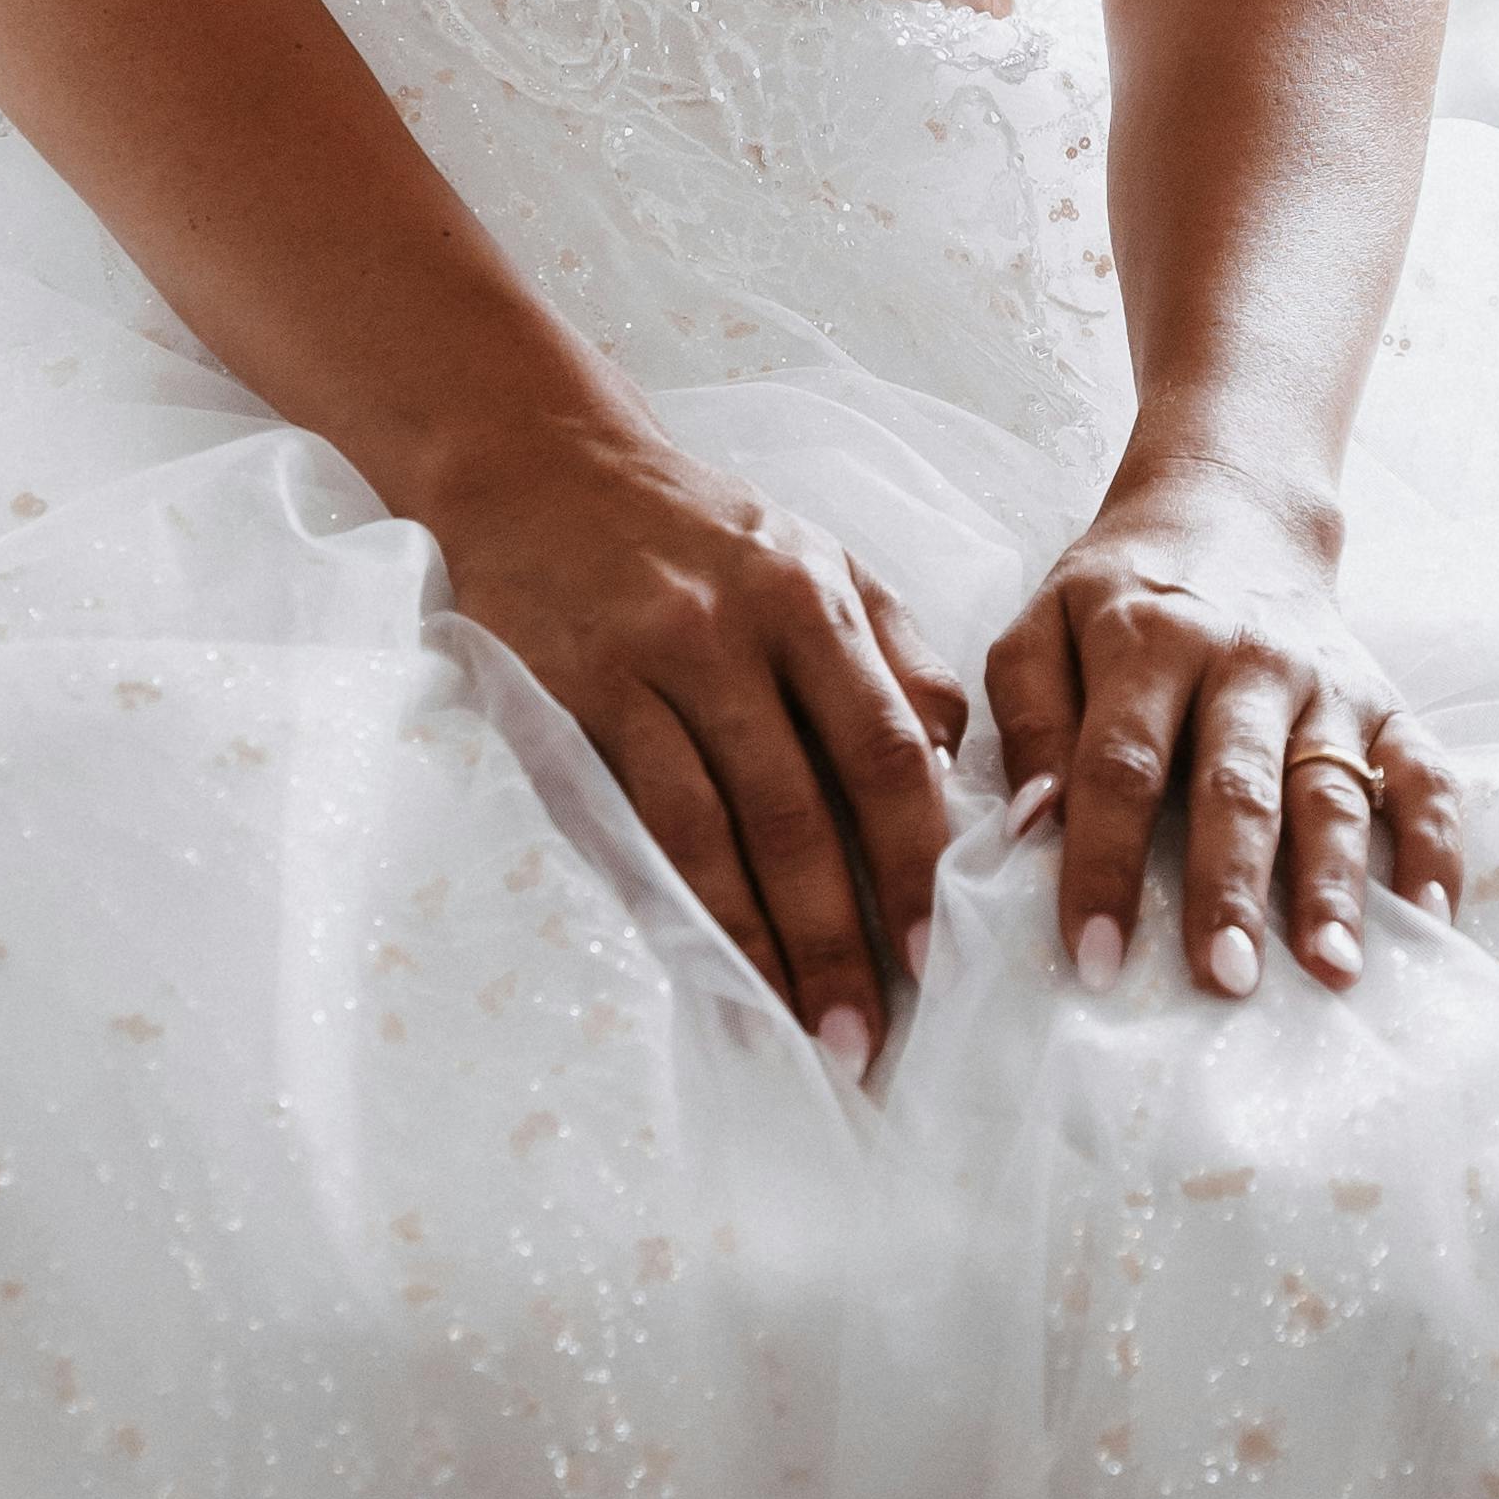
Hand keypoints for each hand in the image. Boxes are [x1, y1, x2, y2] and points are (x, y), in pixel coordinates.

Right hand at [418, 389, 966, 1060]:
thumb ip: (897, 653)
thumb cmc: (698, 528)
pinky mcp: (565, 698)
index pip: (884, 749)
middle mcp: (729, 631)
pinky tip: (701, 967)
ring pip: (710, 832)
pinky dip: (671, 903)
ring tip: (793, 1032)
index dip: (914, 860)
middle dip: (839, 935)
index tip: (938, 954)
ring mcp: (640, 667)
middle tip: (866, 1038)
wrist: (539, 461)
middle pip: (799, 810)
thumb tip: (959, 770)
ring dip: (757, 945)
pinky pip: (628, 823)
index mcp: (811, 597)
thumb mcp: (818, 557)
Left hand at [988, 466, 1462, 1001]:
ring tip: (1332, 970)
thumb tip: (1033, 824)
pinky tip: (1431, 920)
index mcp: (1147, 641)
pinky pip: (1426, 774)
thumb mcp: (1041, 631)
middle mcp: (1245, 660)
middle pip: (1236, 785)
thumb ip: (1030, 721)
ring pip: (1332, 789)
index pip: (1120, 765)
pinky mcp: (1386, 700)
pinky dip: (1437, 844)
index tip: (1095, 957)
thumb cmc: (1119, 601)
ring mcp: (1325, 684)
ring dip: (1335, 883)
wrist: (1227, 511)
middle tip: (1225, 979)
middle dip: (1231, 887)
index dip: (1105, 864)